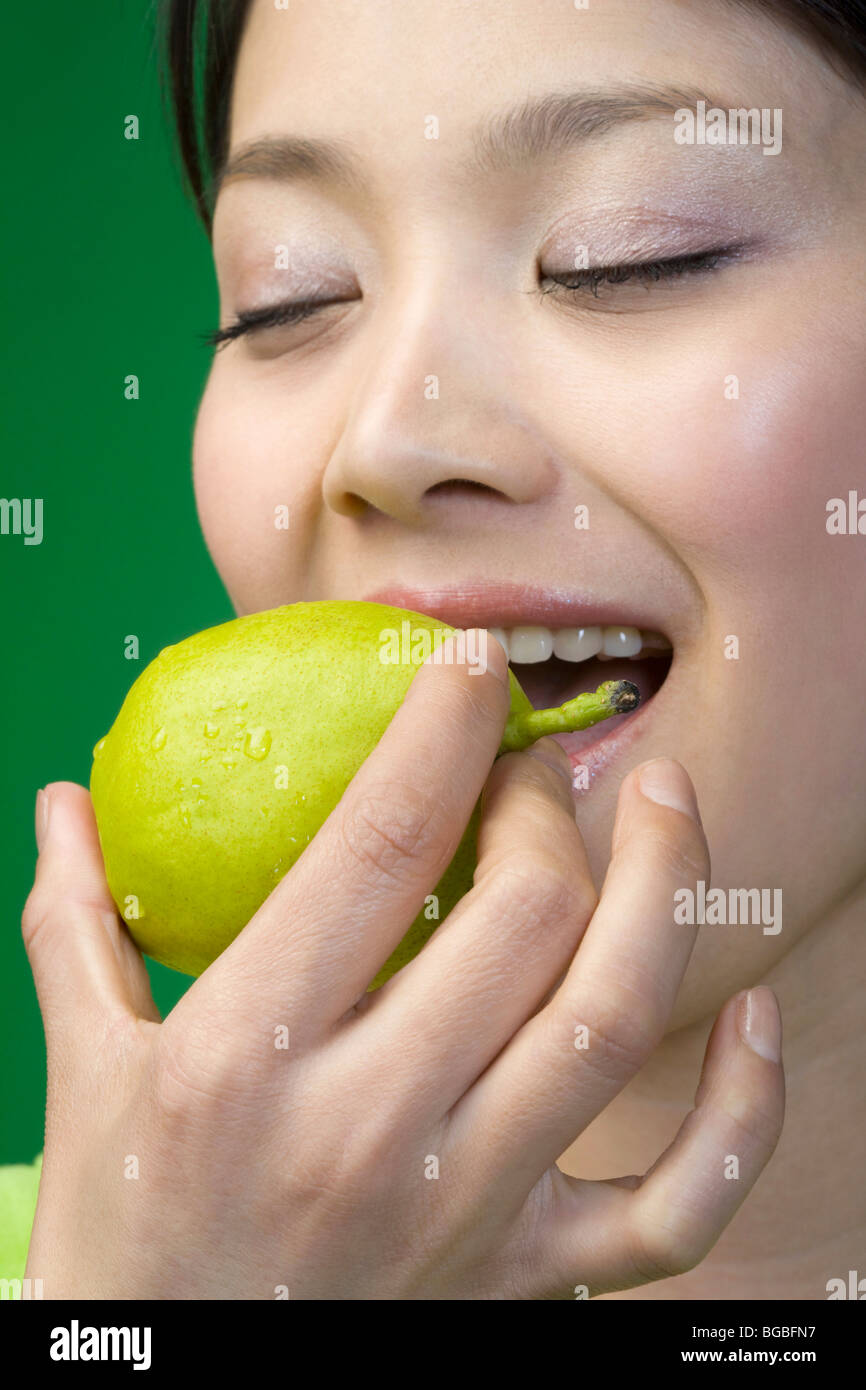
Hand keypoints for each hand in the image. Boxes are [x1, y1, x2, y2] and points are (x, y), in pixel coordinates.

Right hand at [23, 632, 783, 1297]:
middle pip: (524, 916)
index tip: (476, 663)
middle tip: (535, 769)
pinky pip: (677, 1203)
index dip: (443, 733)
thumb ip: (76, 924)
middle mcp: (371, 1130)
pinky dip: (742, 1109)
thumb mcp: (82, 1072)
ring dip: (665, 887)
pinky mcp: (527, 1283)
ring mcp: (465, 1211)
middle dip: (549, 806)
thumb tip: (62, 801)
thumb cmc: (123, 1234)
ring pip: (612, 1023)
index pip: (379, 848)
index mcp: (249, 1057)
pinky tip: (750, 1015)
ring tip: (668, 799)